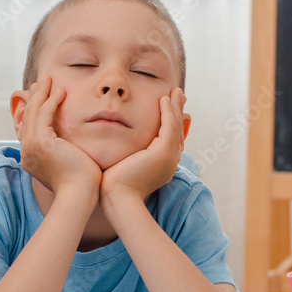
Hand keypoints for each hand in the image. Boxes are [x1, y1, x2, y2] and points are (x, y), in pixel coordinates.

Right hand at [15, 76, 101, 198]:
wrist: (80, 195)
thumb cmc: (81, 184)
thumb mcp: (68, 165)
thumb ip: (65, 154)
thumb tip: (72, 148)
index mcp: (31, 158)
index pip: (28, 128)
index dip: (34, 110)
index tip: (42, 96)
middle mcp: (26, 152)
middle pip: (28, 117)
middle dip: (35, 98)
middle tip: (41, 83)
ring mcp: (31, 147)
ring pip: (34, 113)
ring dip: (42, 94)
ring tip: (49, 80)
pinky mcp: (41, 142)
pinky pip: (44, 115)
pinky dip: (51, 101)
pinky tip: (60, 92)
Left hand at [100, 88, 187, 210]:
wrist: (117, 199)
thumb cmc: (112, 187)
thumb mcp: (121, 167)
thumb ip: (124, 157)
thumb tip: (117, 151)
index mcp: (161, 166)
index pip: (169, 140)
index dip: (171, 123)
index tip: (168, 109)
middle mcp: (169, 162)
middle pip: (177, 131)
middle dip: (178, 112)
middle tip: (179, 96)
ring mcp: (169, 157)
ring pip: (175, 126)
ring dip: (175, 107)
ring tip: (175, 92)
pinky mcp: (163, 152)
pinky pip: (169, 126)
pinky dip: (168, 111)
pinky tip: (164, 99)